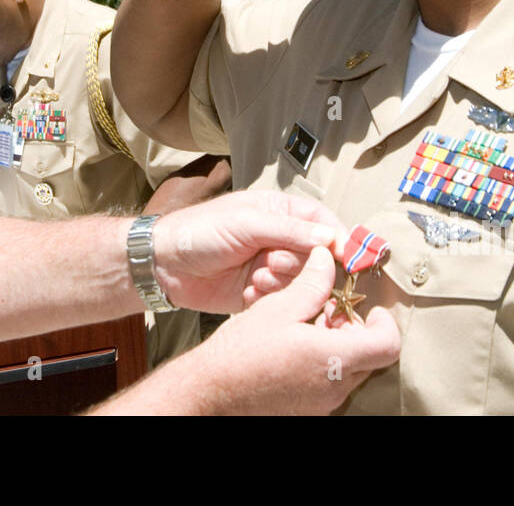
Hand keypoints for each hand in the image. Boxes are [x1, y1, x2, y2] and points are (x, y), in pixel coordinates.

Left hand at [150, 190, 347, 314]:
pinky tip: (245, 293)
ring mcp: (270, 267)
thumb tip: (331, 236)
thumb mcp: (246, 222)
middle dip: (296, 264)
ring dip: (279, 283)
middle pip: (316, 258)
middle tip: (269, 263)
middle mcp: (280, 239)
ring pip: (300, 282)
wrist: (164, 265)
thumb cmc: (200, 231)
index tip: (350, 259)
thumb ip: (289, 229)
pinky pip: (281, 301)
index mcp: (280, 212)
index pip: (324, 223)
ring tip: (253, 278)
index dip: (339, 240)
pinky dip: (266, 300)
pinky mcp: (260, 293)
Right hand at [161, 246, 401, 414]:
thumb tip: (326, 258)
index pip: (387, 344)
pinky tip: (298, 349)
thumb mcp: (278, 308)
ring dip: (341, 347)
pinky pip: (332, 385)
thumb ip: (312, 283)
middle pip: (372, 358)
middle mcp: (334, 387)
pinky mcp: (309, 411)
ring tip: (310, 328)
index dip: (383, 322)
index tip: (367, 309)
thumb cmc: (240, 352)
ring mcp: (322, 404)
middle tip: (332, 313)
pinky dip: (326, 365)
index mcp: (332, 358)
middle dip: (358, 332)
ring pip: (352, 372)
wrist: (211, 391)